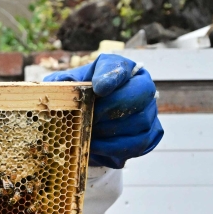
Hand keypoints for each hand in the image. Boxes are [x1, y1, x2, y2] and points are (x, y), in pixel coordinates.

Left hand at [44, 53, 162, 167]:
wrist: (84, 126)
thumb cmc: (77, 102)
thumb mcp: (65, 89)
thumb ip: (63, 84)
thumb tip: (65, 83)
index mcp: (119, 69)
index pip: (121, 66)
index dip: (112, 76)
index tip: (99, 88)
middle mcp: (141, 86)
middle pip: (142, 91)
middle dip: (115, 106)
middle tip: (92, 117)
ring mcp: (149, 110)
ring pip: (142, 119)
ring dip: (112, 129)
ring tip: (90, 133)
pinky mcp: (149, 135)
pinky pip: (138, 143)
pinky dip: (114, 147)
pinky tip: (95, 146)